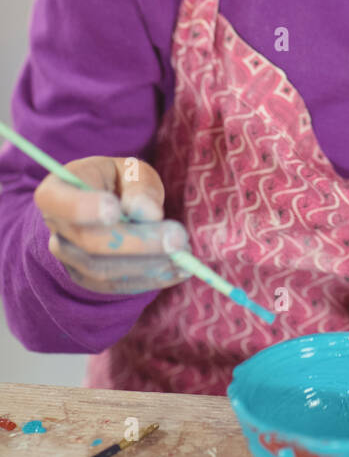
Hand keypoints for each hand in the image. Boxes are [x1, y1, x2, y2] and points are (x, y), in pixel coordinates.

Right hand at [34, 155, 190, 294]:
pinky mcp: (88, 281)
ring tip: (184, 252)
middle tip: (177, 237)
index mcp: (56, 193)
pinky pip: (116, 286)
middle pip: (90, 243)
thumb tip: (148, 213)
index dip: (85, 208)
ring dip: (148, 264)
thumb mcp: (130, 171)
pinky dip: (150, 280)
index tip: (115, 210)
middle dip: (138, 242)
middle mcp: (56, 230)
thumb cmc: (117, 182)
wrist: (106, 208)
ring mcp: (69, 260)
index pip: (61, 203)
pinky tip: (179, 269)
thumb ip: (138, 188)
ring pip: (104, 270)